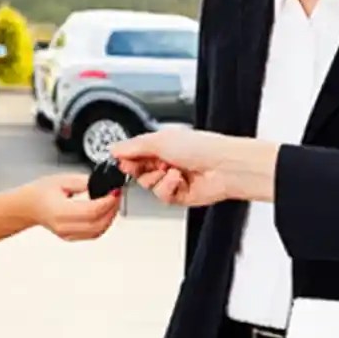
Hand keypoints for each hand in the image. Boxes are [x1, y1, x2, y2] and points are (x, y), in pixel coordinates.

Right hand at [20, 173, 120, 240]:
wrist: (28, 206)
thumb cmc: (41, 192)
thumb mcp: (62, 180)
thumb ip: (84, 182)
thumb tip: (102, 184)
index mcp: (59, 211)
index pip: (91, 211)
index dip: (107, 202)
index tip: (115, 191)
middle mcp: (63, 226)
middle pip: (97, 224)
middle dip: (112, 209)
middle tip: (117, 196)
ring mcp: (67, 234)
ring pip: (97, 232)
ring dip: (110, 218)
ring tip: (113, 203)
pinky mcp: (71, 237)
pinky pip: (93, 235)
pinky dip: (103, 224)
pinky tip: (106, 213)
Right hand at [107, 129, 279, 206]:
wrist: (225, 167)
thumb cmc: (202, 147)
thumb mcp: (160, 140)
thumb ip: (133, 146)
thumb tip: (113, 148)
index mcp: (162, 145)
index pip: (134, 154)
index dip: (127, 159)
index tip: (124, 160)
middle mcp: (167, 161)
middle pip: (138, 172)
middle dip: (144, 170)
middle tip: (154, 164)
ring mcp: (173, 179)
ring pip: (149, 187)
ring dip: (159, 179)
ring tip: (174, 171)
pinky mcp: (180, 196)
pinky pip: (162, 197)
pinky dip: (169, 188)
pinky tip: (179, 180)